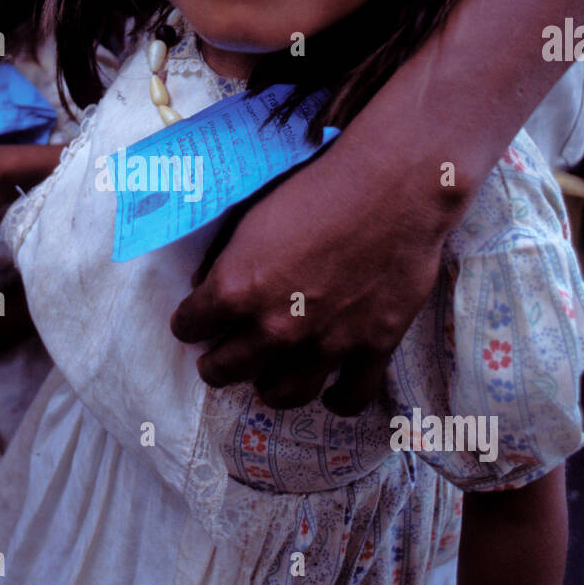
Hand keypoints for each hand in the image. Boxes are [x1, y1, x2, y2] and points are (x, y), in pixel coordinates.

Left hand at [170, 121, 466, 411]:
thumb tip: (207, 286)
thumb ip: (226, 258)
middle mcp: (275, 326)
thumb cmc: (320, 186)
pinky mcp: (372, 347)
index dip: (190, 322)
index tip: (195, 321)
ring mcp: (324, 344)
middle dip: (216, 364)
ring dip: (269, 386)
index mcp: (237, 289)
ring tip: (269, 377)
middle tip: (219, 358)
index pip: (190, 326)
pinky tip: (330, 391)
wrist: (394, 185)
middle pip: (226, 370)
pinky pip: (350, 397)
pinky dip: (337, 399)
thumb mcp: (253, 213)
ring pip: (281, 395)